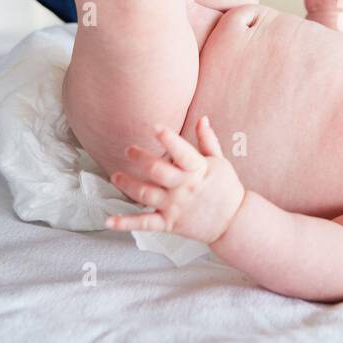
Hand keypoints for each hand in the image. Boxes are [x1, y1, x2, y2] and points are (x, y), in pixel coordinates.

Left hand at [105, 116, 243, 242]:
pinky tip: (108, 221)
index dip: (169, 139)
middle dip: (140, 158)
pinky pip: (144, 223)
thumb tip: (202, 118)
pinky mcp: (169, 224)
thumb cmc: (226, 189)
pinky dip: (125, 223)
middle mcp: (184, 187)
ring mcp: (175, 206)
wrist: (234, 222)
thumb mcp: (220, 162)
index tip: (156, 128)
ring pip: (145, 194)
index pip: (182, 152)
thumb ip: (208, 141)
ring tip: (116, 175)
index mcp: (198, 170)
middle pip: (157, 171)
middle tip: (129, 150)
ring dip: (127, 184)